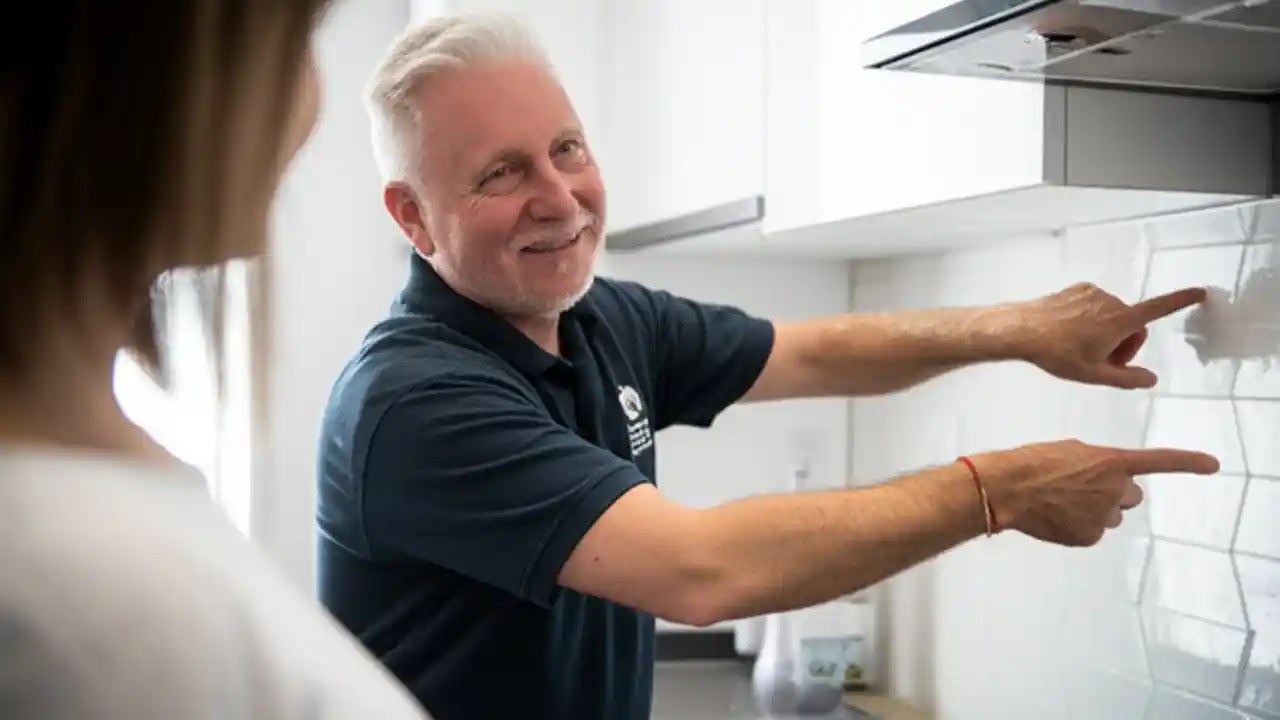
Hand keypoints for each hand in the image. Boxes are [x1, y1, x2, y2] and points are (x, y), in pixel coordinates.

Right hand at [973, 439, 1219, 546]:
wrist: (1008, 489)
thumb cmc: (1034, 461)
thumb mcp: (1072, 451)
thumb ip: (1098, 463)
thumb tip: (1104, 479)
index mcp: (1112, 462)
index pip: (1160, 461)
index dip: (1189, 463)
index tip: (1214, 464)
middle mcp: (1116, 490)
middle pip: (1131, 494)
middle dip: (1114, 492)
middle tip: (1083, 488)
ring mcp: (1104, 516)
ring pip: (1112, 515)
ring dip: (1096, 509)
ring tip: (1063, 502)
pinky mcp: (1090, 536)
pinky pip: (1094, 531)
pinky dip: (1079, 525)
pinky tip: (1057, 516)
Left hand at [1012, 283, 1206, 389]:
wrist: (1022, 329)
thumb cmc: (1057, 353)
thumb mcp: (1094, 375)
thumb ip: (1127, 379)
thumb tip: (1152, 380)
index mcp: (1121, 320)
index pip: (1159, 308)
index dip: (1181, 301)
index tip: (1199, 292)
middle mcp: (1111, 301)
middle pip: (1133, 325)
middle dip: (1125, 343)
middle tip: (1102, 362)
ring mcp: (1094, 293)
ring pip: (1113, 316)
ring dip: (1107, 332)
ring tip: (1082, 349)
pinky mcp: (1078, 289)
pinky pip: (1095, 306)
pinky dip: (1092, 319)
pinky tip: (1071, 333)